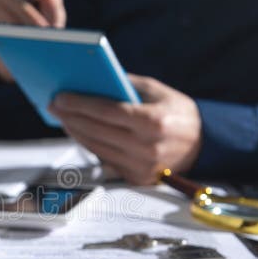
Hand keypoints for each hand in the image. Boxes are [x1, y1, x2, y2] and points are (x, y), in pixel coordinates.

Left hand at [49, 75, 201, 184]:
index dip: (80, 104)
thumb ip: (124, 85)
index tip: (60, 97)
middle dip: (71, 117)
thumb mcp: (156, 91)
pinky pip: (104, 159)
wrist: (203, 145)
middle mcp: (146, 147)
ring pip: (96, 147)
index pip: (106, 112)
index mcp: (153, 122)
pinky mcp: (136, 178)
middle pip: (96, 131)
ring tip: (62, 117)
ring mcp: (140, 166)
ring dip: (75, 132)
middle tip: (54, 105)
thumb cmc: (177, 112)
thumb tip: (90, 80)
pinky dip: (89, 145)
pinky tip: (78, 132)